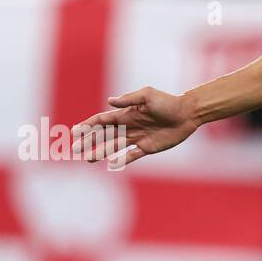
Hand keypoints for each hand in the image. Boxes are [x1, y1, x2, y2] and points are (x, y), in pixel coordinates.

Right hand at [72, 87, 198, 166]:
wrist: (187, 114)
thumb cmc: (168, 102)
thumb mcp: (148, 96)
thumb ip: (129, 100)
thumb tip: (109, 101)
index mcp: (126, 113)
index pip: (102, 120)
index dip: (87, 125)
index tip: (74, 131)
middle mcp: (129, 126)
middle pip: (104, 135)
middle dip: (89, 141)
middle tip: (74, 148)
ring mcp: (137, 137)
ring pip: (114, 146)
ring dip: (100, 152)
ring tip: (88, 158)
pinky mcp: (147, 147)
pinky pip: (131, 155)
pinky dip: (121, 159)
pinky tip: (110, 164)